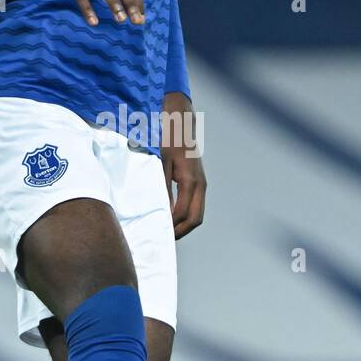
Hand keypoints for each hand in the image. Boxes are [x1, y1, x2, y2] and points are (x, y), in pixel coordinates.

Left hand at [161, 91, 205, 239]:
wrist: (181, 121)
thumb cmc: (169, 139)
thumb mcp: (161, 163)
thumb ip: (162, 187)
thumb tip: (160, 209)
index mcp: (191, 181)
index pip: (184, 213)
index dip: (172, 227)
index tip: (159, 233)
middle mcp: (200, 185)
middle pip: (196, 219)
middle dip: (181, 232)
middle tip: (164, 239)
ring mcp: (201, 183)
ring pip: (198, 214)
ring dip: (184, 225)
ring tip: (167, 231)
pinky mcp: (199, 181)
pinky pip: (196, 205)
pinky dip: (187, 216)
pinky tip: (172, 217)